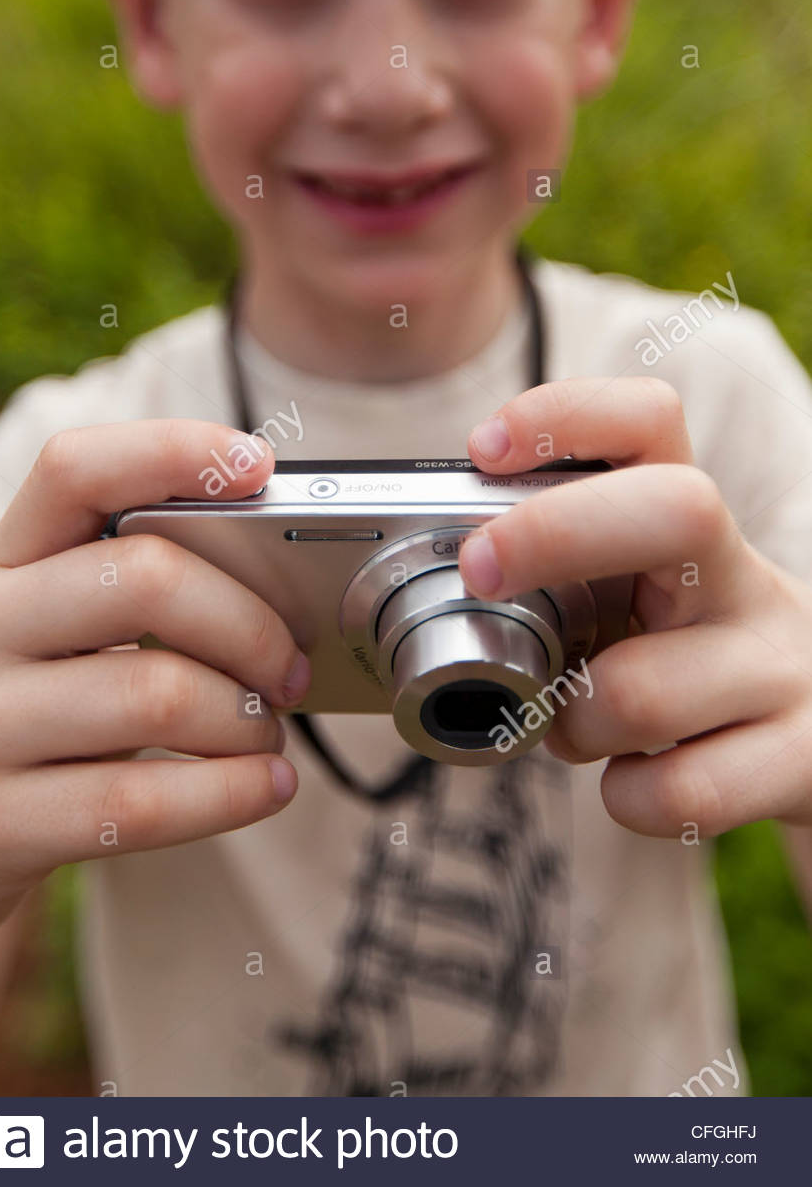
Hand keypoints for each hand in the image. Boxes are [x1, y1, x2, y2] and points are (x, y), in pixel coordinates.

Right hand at [0, 420, 306, 940]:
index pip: (75, 470)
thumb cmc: (23, 723)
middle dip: (251, 624)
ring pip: (157, 695)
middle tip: (290, 667)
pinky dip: (230, 792)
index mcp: (0, 566)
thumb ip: (129, 598)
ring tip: (269, 736)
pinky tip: (266, 788)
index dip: (172, 451)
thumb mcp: (47, 639)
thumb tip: (280, 591)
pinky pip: (141, 802)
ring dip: (249, 719)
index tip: (256, 464)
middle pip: (144, 578)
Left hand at [459, 378, 811, 836]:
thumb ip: (558, 571)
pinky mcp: (798, 756)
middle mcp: (740, 578)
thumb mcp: (633, 593)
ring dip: (573, 722)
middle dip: (554, 533)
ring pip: (640, 690)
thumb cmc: (681, 655)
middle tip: (478, 570)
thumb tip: (438, 581)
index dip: (563, 416)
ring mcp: (778, 666)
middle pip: (677, 510)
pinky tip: (633, 777)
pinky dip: (627, 797)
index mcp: (688, 520)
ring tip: (576, 724)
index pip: (649, 420)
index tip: (483, 447)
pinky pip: (677, 790)